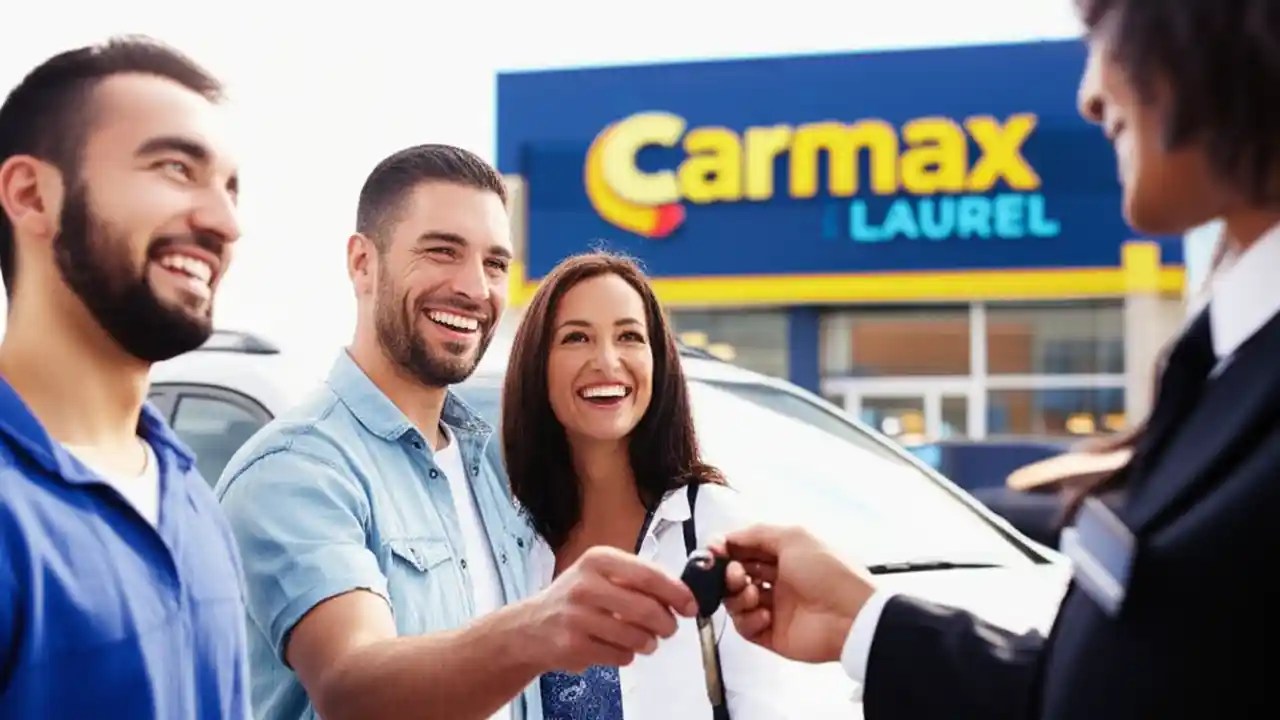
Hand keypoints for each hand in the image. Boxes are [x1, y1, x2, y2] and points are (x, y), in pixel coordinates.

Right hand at [524, 546, 697, 672]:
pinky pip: (620, 656)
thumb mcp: (601, 574)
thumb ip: (638, 579)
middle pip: (647, 609)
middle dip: (666, 624)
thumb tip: (681, 595)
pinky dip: (626, 656)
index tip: (690, 606)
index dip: (676, 593)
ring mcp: (578, 617)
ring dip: (647, 643)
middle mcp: (586, 584)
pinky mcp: (574, 645)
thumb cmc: (576, 598)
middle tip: (668, 628)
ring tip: (642, 640)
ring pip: (636, 637)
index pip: (649, 575)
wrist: (531, 626)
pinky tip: (614, 646)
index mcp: (599, 559)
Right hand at [711, 524, 874, 663]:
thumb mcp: (794, 537)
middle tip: (735, 575)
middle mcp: (777, 580)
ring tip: (753, 594)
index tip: (713, 551)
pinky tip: (765, 614)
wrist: (851, 616)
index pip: (744, 549)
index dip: (725, 549)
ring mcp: (774, 608)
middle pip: (736, 575)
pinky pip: (745, 627)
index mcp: (784, 555)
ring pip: (736, 601)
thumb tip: (729, 537)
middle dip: (728, 573)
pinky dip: (749, 619)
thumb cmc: (828, 571)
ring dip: (737, 595)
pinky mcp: (772, 634)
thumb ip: (757, 533)